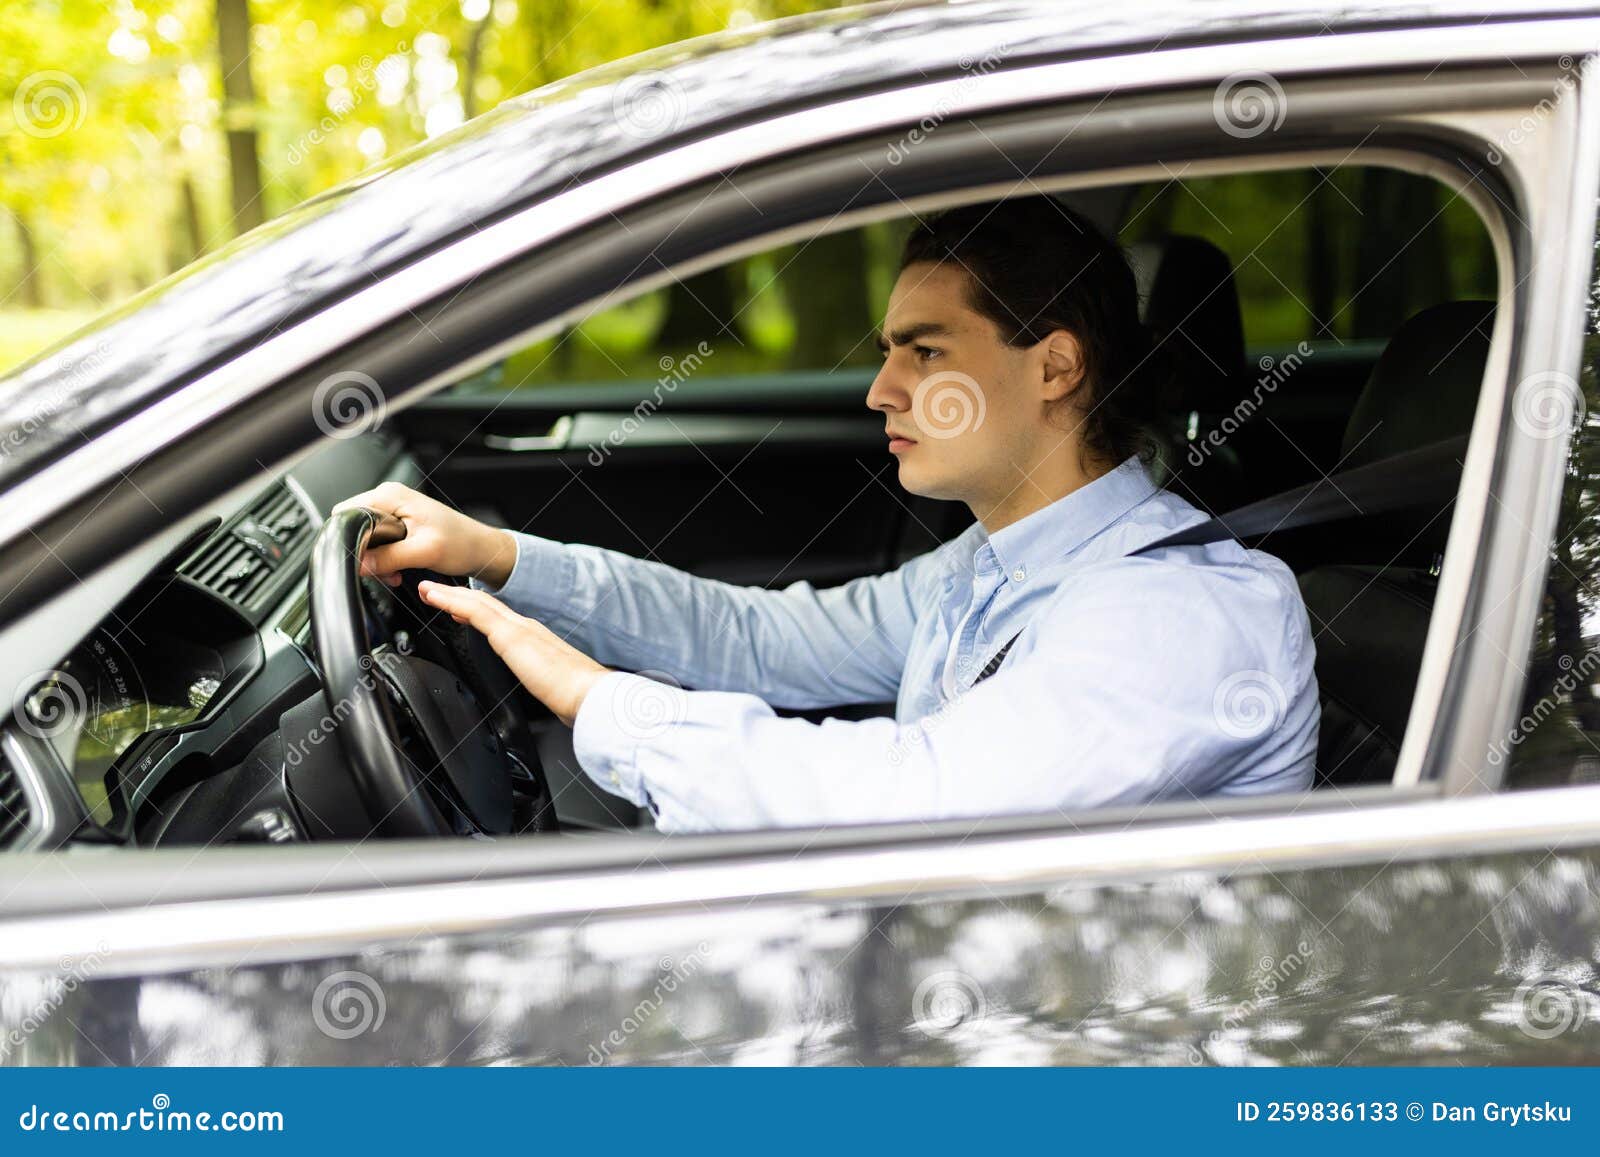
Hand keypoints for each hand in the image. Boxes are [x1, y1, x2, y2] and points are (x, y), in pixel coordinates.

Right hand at [333, 482, 517, 587]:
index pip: (347, 514)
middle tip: (383, 571)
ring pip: (365, 539)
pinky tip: (396, 569)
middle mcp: (389, 498)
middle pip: (354, 528)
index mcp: (391, 496)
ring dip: (375, 561)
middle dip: (364, 554)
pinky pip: (378, 543)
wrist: (481, 549)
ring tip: (394, 573)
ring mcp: (393, 510)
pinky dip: (383, 559)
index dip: (350, 540)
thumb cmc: (462, 543)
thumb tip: (359, 565)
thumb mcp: (423, 552)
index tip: (362, 562)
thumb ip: (388, 558)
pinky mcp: (398, 523)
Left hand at [417, 580, 607, 726]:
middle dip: (458, 597)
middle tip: (435, 591)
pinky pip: (474, 611)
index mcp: (536, 640)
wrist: (590, 694)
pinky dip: (451, 601)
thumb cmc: (578, 697)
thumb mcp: (554, 689)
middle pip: (486, 605)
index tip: (458, 610)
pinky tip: (435, 598)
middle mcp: (527, 627)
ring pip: (477, 603)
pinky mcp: (510, 634)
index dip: (477, 611)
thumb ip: (546, 683)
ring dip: (449, 595)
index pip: (500, 619)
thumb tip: (547, 691)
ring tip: (428, 589)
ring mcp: (518, 628)